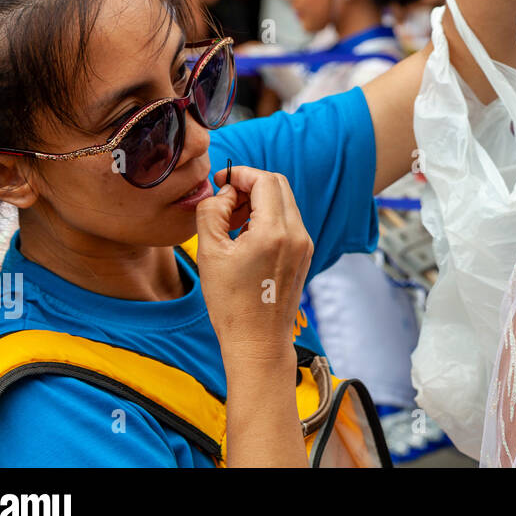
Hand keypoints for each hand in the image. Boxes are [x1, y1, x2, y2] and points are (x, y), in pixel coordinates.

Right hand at [195, 165, 313, 363]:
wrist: (258, 341)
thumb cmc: (231, 303)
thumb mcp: (210, 253)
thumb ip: (212, 212)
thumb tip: (222, 192)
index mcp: (275, 232)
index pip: (265, 180)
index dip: (240, 174)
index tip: (220, 182)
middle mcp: (297, 234)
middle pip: (279, 186)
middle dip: (250, 185)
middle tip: (225, 201)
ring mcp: (305, 245)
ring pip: (284, 203)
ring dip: (258, 202)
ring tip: (232, 223)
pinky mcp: (305, 254)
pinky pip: (288, 221)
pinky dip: (268, 218)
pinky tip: (246, 237)